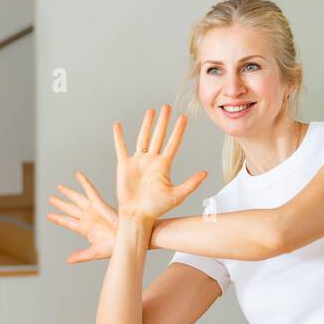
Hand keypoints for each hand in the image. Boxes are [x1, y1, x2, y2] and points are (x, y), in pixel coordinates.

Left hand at [48, 171, 118, 262]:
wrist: (128, 241)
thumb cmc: (115, 247)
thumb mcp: (95, 252)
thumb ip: (81, 255)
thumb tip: (68, 260)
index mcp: (85, 229)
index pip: (68, 222)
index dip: (58, 218)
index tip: (49, 215)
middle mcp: (88, 218)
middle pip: (70, 209)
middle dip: (60, 204)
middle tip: (51, 198)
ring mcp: (93, 210)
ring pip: (77, 199)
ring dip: (68, 193)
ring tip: (59, 187)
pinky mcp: (99, 204)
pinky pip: (90, 190)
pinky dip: (84, 182)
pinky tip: (77, 174)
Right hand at [114, 105, 206, 223]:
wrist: (138, 216)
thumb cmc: (157, 208)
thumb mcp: (177, 195)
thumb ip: (191, 184)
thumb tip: (205, 173)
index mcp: (164, 166)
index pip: (172, 143)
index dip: (178, 131)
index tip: (183, 118)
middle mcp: (151, 160)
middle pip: (158, 136)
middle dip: (163, 122)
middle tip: (167, 107)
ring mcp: (138, 161)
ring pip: (143, 138)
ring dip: (146, 125)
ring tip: (151, 111)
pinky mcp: (124, 165)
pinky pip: (121, 148)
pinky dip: (119, 137)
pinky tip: (118, 125)